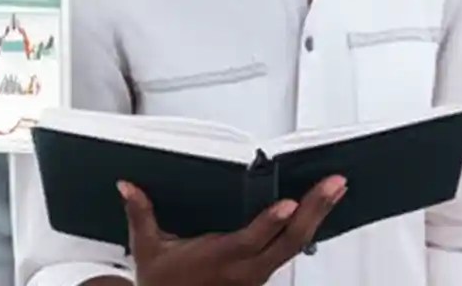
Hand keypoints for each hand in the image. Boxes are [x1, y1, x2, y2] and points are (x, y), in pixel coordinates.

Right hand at [119, 175, 346, 285]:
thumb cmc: (163, 285)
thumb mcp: (147, 250)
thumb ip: (141, 214)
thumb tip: (127, 186)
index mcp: (218, 260)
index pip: (250, 241)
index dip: (270, 223)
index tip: (288, 204)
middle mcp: (245, 270)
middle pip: (288, 242)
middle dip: (314, 212)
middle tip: (332, 185)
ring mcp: (258, 275)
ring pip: (295, 246)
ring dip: (317, 217)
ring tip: (334, 190)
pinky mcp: (263, 275)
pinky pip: (290, 250)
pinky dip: (306, 228)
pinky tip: (318, 211)